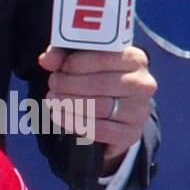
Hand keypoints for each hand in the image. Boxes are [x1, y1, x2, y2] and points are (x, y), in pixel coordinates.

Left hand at [38, 46, 156, 172]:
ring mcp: (139, 110)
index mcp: (135, 59)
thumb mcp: (81, 64)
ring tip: (53, 99)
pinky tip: (59, 116)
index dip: (77, 63)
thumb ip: (64, 56)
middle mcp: (142, 84)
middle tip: (53, 84)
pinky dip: (74, 122)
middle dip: (69, 84)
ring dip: (69, 103)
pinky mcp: (130, 133)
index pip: (106, 57)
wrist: (112, 116)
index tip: (59, 68)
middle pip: (101, 84)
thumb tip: (46, 59)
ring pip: (99, 107)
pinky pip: (99, 130)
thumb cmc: (95, 81)